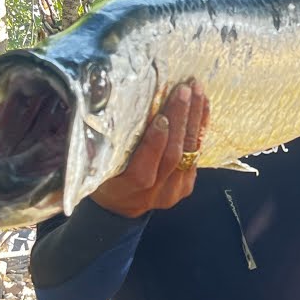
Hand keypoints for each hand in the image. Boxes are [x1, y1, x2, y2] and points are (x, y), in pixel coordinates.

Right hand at [90, 81, 208, 218]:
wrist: (121, 208)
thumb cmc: (103, 181)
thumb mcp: (96, 167)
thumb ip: (101, 148)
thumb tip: (99, 112)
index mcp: (129, 188)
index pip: (145, 168)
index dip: (155, 142)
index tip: (161, 117)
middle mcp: (156, 191)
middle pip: (173, 154)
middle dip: (181, 120)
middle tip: (186, 91)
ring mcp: (175, 189)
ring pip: (190, 152)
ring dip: (195, 119)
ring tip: (199, 91)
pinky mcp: (187, 185)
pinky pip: (198, 154)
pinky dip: (200, 128)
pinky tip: (203, 107)